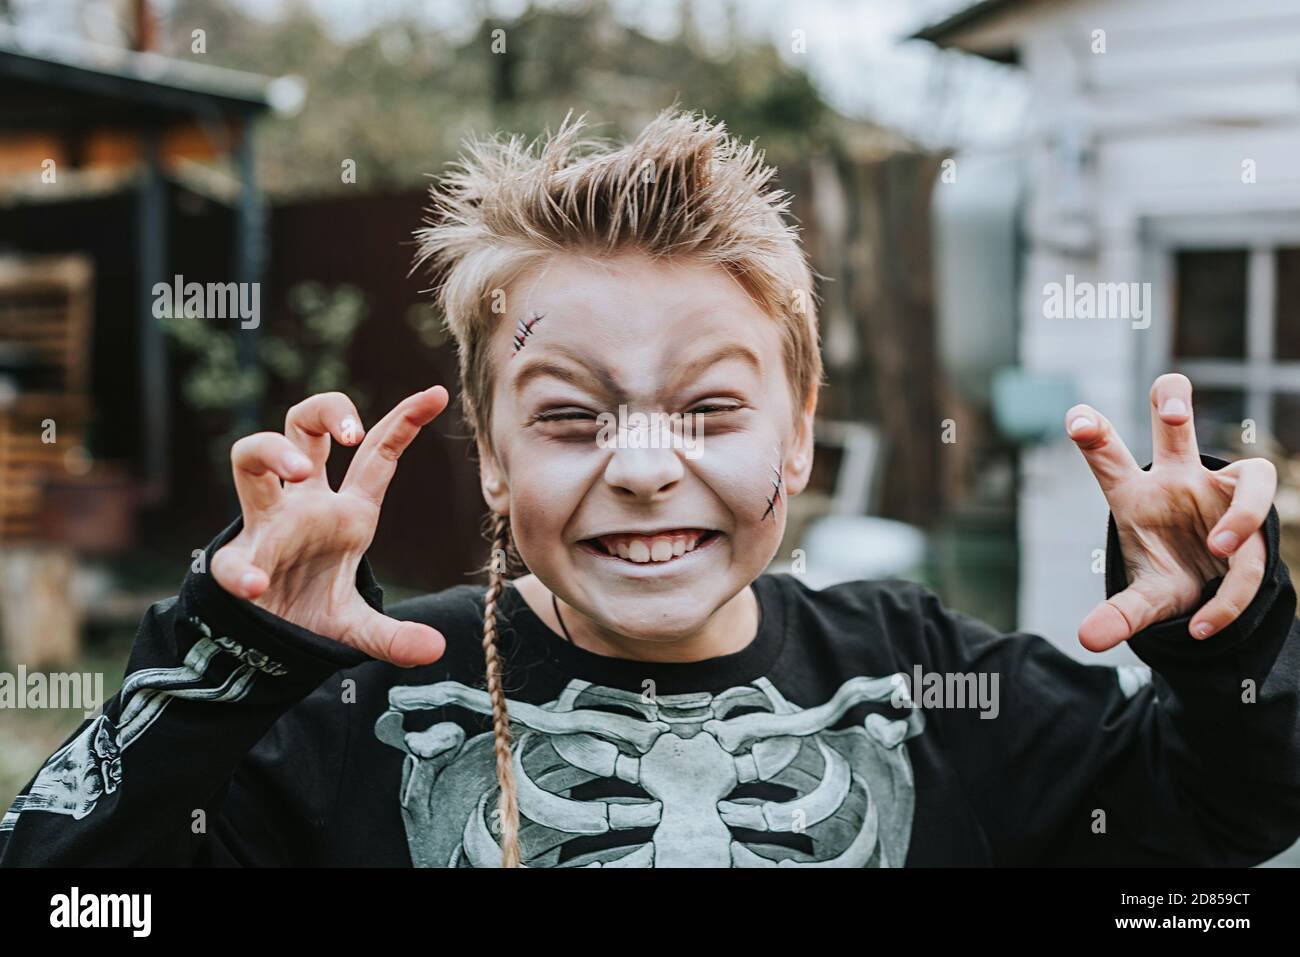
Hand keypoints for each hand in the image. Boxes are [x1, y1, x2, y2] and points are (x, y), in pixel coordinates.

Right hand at [210, 387, 450, 665]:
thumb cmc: (312, 617)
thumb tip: (435, 650)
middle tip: (351, 433)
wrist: (264, 649)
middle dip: (325, 410)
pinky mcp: (234, 558)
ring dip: (274, 451)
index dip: (403, 421)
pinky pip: (232, 555)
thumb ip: (394, 638)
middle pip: (302, 426)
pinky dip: (242, 570)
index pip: (376, 456)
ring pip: (250, 454)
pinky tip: (255, 586)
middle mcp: (302, 505)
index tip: (435, 395)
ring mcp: (265, 524)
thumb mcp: (360, 628)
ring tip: (301, 471)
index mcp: (344, 512)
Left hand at [1065, 373, 1276, 651]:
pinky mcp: (1260, 518)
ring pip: (1254, 475)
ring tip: (1218, 548)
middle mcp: (1180, 482)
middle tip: (1170, 408)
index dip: (1094, 436)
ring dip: (1242, 511)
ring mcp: (1224, 493)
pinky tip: (1207, 622)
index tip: (1076, 418)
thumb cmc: (1169, 578)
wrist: (1212, 596)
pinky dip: (1235, 586)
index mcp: (1137, 495)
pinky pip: (1261, 541)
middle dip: (1172, 403)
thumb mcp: (1142, 599)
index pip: (1110, 459)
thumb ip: (1119, 614)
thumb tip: (1088, 639)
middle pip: (1177, 429)